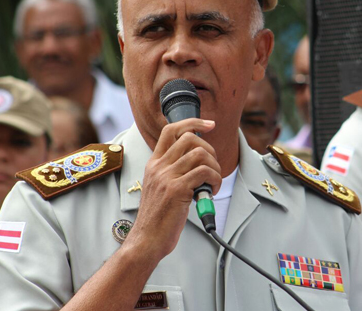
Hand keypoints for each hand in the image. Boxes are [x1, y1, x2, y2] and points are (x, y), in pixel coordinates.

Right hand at [123, 117, 221, 261]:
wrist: (146, 239)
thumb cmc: (157, 217)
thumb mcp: (158, 187)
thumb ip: (171, 172)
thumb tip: (197, 162)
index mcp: (154, 163)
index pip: (170, 130)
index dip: (192, 122)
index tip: (209, 125)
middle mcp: (158, 166)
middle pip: (189, 138)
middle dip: (209, 149)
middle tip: (213, 167)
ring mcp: (166, 177)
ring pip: (199, 154)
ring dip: (215, 168)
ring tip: (213, 183)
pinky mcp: (177, 190)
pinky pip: (204, 173)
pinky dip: (215, 180)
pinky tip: (211, 192)